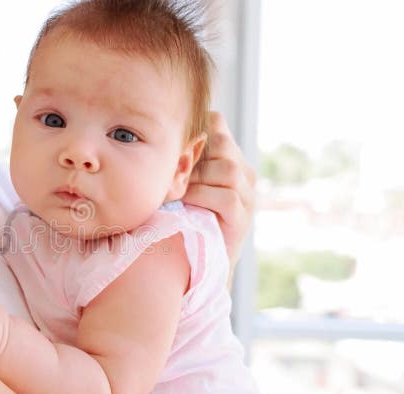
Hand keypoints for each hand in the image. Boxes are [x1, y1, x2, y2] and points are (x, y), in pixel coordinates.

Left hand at [183, 112, 255, 265]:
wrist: (193, 260)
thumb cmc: (180, 215)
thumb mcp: (177, 181)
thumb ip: (177, 160)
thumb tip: (156, 134)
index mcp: (228, 158)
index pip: (217, 124)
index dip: (195, 129)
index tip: (175, 145)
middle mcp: (243, 173)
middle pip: (222, 144)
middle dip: (194, 156)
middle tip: (173, 172)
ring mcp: (247, 196)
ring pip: (229, 170)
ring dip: (197, 179)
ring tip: (177, 191)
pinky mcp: (242, 219)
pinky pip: (228, 198)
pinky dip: (203, 197)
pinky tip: (186, 204)